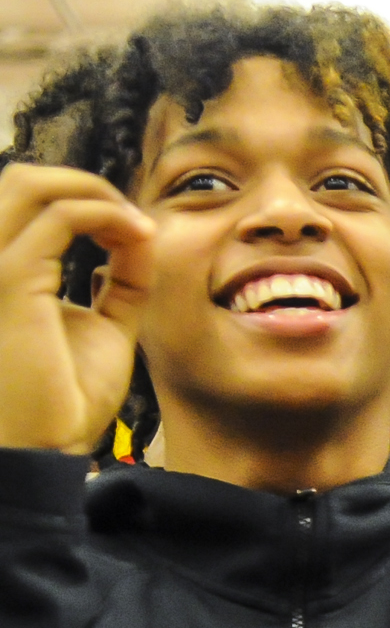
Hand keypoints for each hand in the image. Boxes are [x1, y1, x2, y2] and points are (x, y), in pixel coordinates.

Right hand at [0, 164, 155, 452]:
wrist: (46, 447)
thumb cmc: (64, 399)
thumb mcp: (103, 325)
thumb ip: (121, 281)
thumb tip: (138, 234)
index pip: (25, 204)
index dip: (81, 201)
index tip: (132, 231)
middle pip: (20, 180)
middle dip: (85, 185)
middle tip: (134, 219)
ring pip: (29, 183)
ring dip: (96, 193)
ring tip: (137, 226)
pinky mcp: (8, 278)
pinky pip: (61, 216)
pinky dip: (108, 215)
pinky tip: (139, 237)